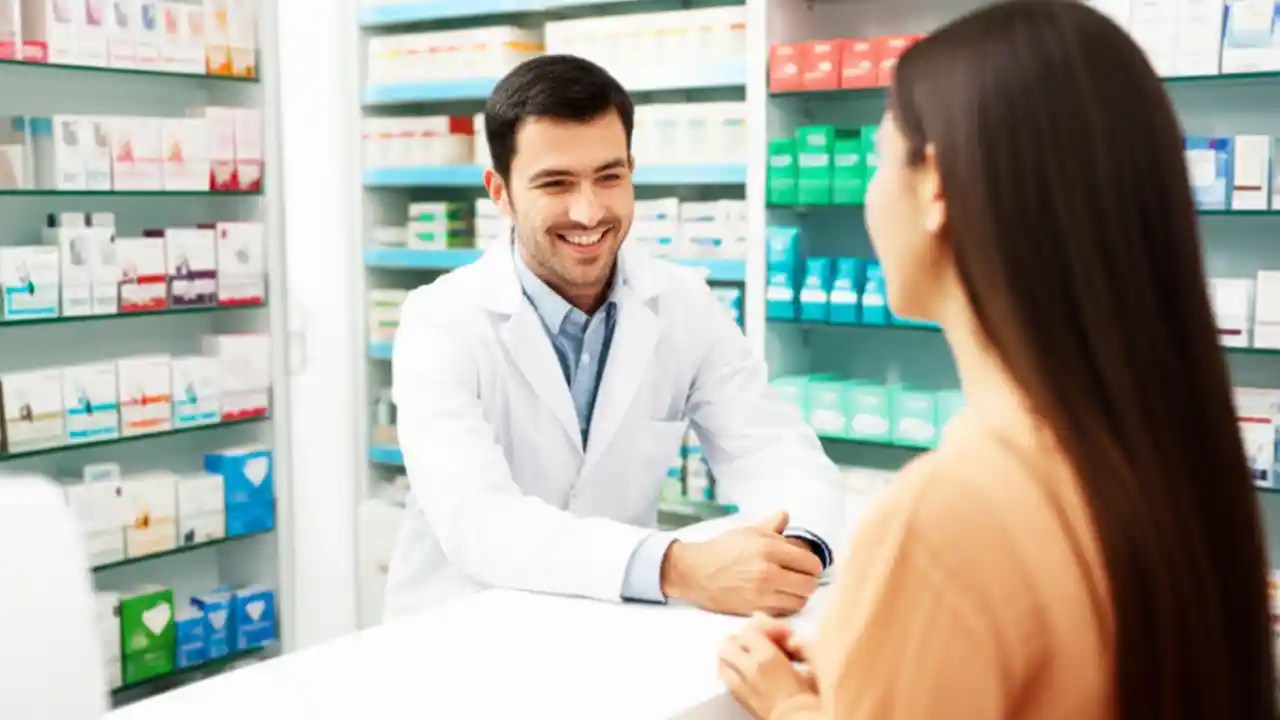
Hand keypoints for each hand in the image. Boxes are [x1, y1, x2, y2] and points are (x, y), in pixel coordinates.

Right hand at [661, 511, 822, 616]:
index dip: (812, 565)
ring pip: (800, 601)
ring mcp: (762, 593)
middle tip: (800, 578)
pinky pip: (784, 612)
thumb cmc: (721, 549)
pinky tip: (777, 598)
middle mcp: (768, 571)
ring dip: (798, 596)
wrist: (695, 572)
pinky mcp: (755, 609)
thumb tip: (786, 515)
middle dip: (808, 581)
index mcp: (770, 548)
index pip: (811, 562)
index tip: (806, 566)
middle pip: (810, 584)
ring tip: (790, 590)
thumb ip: (771, 525)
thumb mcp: (747, 532)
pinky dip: (785, 606)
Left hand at [719, 618, 818, 719]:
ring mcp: (739, 684)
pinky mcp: (737, 697)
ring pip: (722, 659)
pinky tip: (746, 672)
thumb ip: (802, 647)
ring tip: (748, 656)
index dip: (764, 628)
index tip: (780, 635)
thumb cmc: (808, 702)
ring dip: (733, 654)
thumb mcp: (812, 668)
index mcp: (767, 658)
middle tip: (759, 643)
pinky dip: (731, 669)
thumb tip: (792, 639)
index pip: (751, 630)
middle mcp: (748, 669)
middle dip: (742, 640)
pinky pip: (725, 676)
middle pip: (729, 642)